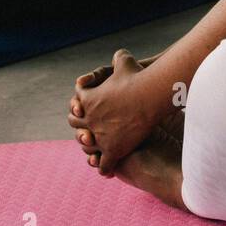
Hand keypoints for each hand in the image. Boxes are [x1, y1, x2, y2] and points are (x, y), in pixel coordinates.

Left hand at [68, 49, 164, 175]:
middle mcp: (88, 118)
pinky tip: (106, 170)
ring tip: (93, 152)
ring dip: (89, 149)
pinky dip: (103, 167)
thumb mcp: (125, 61)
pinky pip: (104, 163)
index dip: (79, 103)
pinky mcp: (112, 149)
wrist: (149, 96)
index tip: (83, 106)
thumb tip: (118, 54)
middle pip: (76, 124)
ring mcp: (99, 135)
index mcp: (87, 98)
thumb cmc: (138, 77)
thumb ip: (118, 58)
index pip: (76, 101)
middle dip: (80, 126)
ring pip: (87, 146)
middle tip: (87, 129)